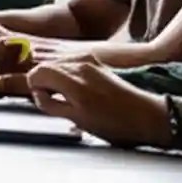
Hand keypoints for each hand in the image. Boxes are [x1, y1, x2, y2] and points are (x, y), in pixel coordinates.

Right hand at [28, 56, 171, 147]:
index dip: (35, 88)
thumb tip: (38, 95)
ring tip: (65, 95)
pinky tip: (76, 89)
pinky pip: (69, 62)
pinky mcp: (95, 61)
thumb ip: (50, 104)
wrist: (146, 115)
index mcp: (72, 80)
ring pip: (56, 63)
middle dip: (43, 81)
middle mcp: (79, 64)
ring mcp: (88, 60)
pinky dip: (65, 73)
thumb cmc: (114, 122)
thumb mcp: (76, 119)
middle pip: (44, 65)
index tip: (43, 99)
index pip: (36, 73)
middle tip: (52, 99)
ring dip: (54, 77)